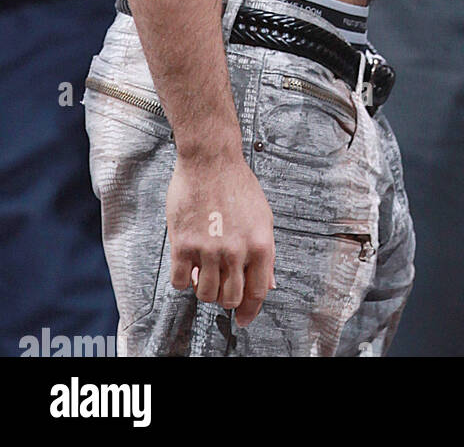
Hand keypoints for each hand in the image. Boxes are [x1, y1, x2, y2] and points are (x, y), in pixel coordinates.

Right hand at [166, 153, 275, 328]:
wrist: (210, 160)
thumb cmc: (237, 184)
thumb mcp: (263, 217)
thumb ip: (266, 253)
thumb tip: (269, 283)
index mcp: (260, 244)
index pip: (258, 292)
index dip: (250, 310)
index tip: (243, 319)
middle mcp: (236, 250)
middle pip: (230, 298)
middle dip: (225, 298)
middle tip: (220, 285)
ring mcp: (208, 249)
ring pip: (205, 294)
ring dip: (204, 289)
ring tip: (203, 273)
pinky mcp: (184, 244)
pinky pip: (180, 282)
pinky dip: (183, 280)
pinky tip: (187, 266)